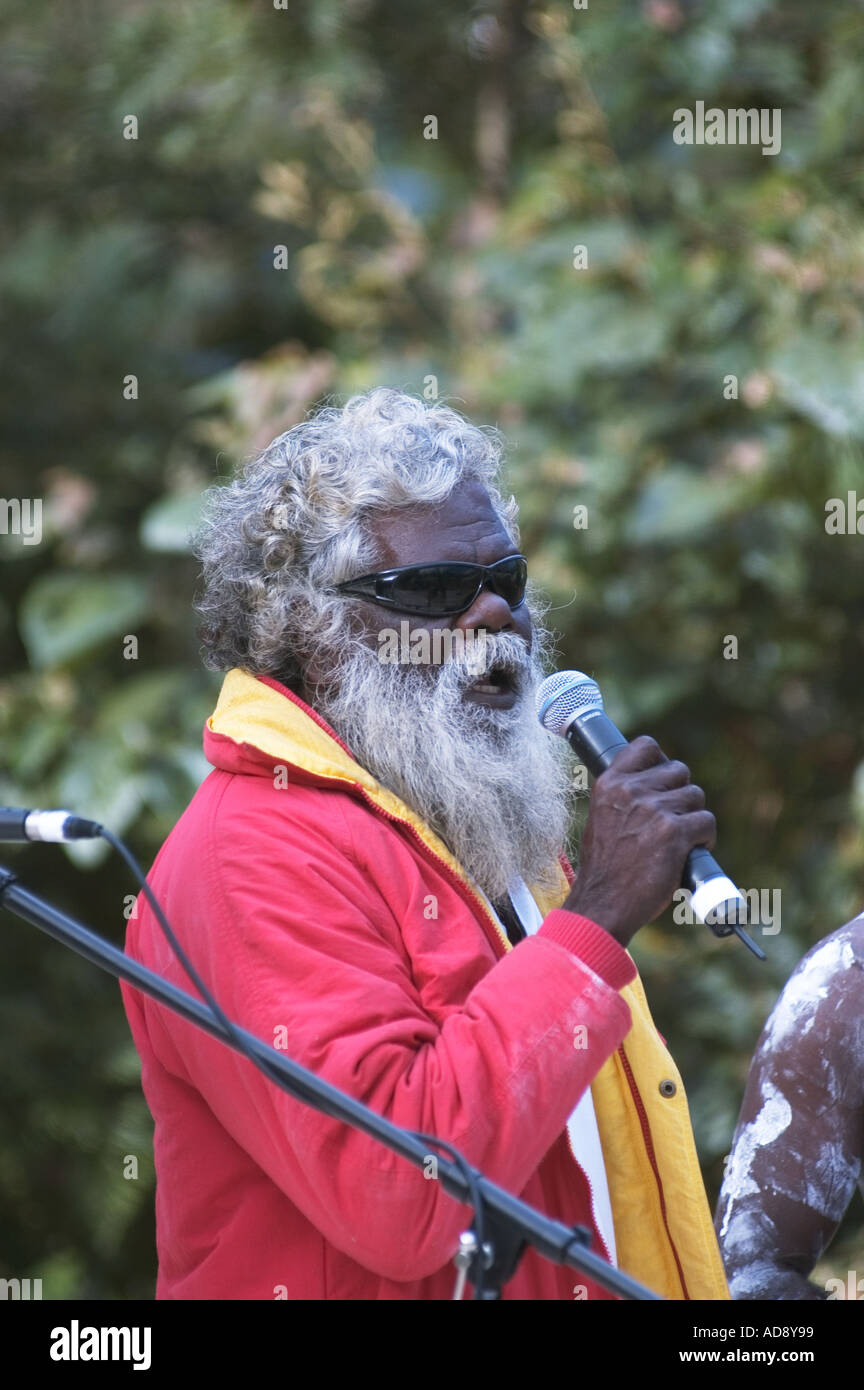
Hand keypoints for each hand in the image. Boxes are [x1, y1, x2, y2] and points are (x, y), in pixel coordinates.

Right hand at [562, 736, 715, 947]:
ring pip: (695, 797)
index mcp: (610, 784)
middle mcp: (631, 791)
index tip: (662, 781)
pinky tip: (690, 851)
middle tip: (672, 820)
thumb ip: (624, 797)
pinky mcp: (674, 832)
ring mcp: (654, 810)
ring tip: (680, 840)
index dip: (661, 762)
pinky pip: (706, 822)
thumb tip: (654, 783)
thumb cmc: (605, 867)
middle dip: (680, 795)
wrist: (604, 903)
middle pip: (678, 771)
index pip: (646, 746)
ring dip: (693, 818)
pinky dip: (705, 838)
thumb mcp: (601, 818)